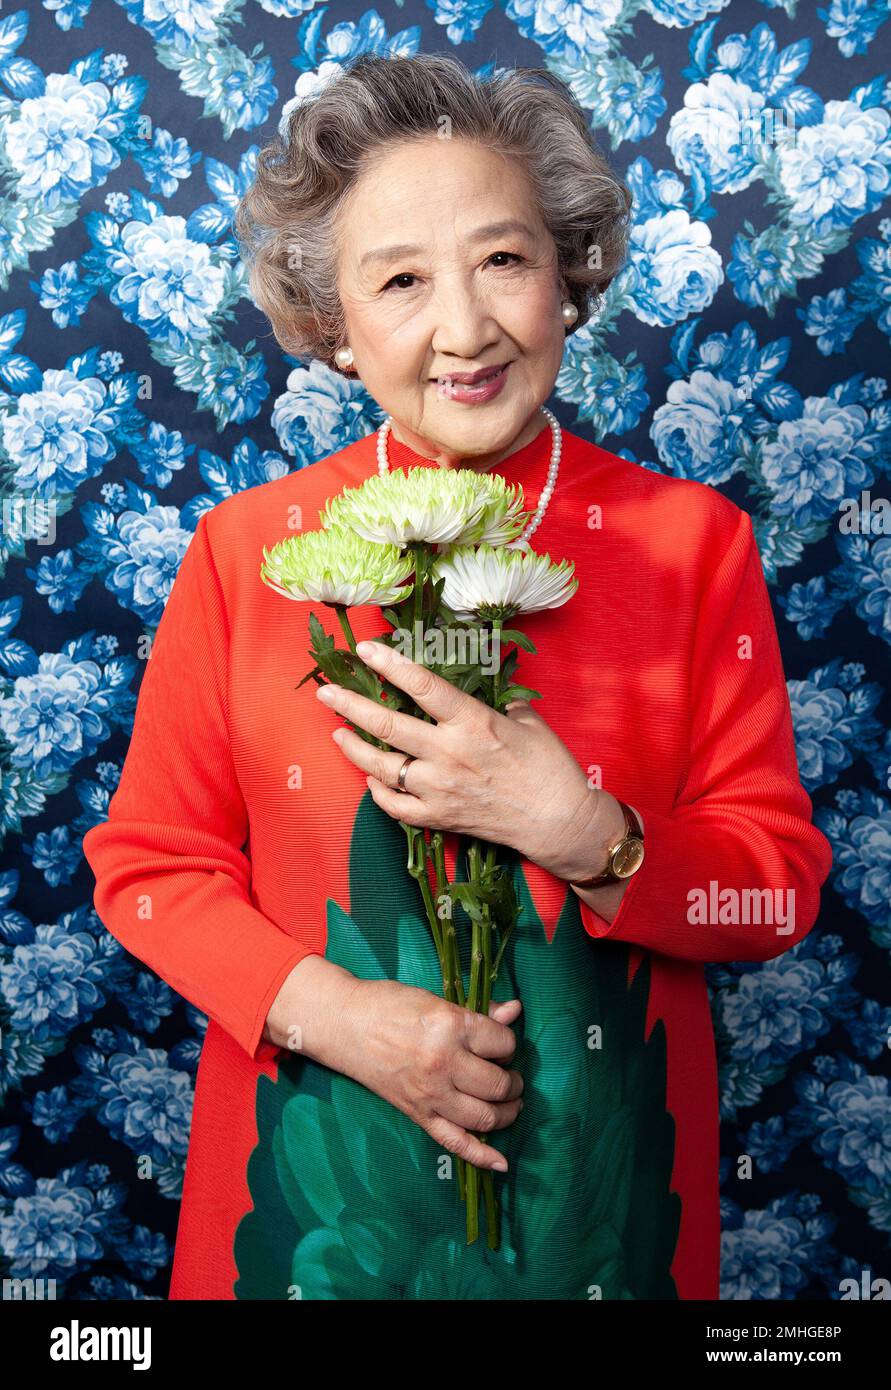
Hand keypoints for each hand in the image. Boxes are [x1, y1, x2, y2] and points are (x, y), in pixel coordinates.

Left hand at [316, 639, 606, 879]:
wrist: (560, 822)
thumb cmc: (550, 768)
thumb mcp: (527, 721)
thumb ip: (497, 703)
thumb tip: (479, 689)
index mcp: (472, 723)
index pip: (422, 686)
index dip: (390, 664)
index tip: (366, 648)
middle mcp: (448, 755)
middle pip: (388, 725)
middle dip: (350, 706)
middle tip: (326, 693)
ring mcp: (439, 790)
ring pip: (382, 767)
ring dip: (355, 749)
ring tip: (338, 734)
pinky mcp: (439, 818)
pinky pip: (395, 806)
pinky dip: (378, 792)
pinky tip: (371, 778)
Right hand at [345, 978, 523, 1171]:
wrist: (345, 1026)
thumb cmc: (389, 1005)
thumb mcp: (437, 999)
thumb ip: (479, 1011)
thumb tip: (515, 1010)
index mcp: (451, 1027)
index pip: (502, 1043)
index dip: (508, 1043)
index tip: (500, 1042)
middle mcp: (444, 1064)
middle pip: (499, 1084)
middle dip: (513, 1081)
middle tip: (510, 1075)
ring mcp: (431, 1094)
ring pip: (485, 1117)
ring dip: (507, 1112)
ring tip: (510, 1102)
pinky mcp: (419, 1115)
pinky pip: (456, 1143)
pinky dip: (482, 1157)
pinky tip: (501, 1163)